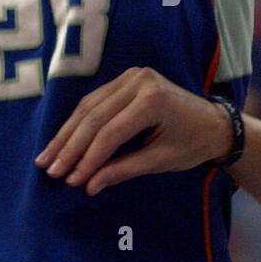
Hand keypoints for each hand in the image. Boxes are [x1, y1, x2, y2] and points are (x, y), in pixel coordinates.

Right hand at [35, 67, 234, 195]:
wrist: (213, 122)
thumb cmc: (193, 143)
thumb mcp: (161, 161)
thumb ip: (123, 170)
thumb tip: (88, 185)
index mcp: (153, 100)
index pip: (111, 132)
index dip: (88, 158)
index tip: (71, 180)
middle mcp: (139, 81)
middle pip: (95, 117)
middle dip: (70, 146)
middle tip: (50, 169)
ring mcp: (130, 76)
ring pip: (89, 107)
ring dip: (66, 134)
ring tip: (46, 158)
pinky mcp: (125, 79)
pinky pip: (95, 101)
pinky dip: (77, 123)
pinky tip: (62, 141)